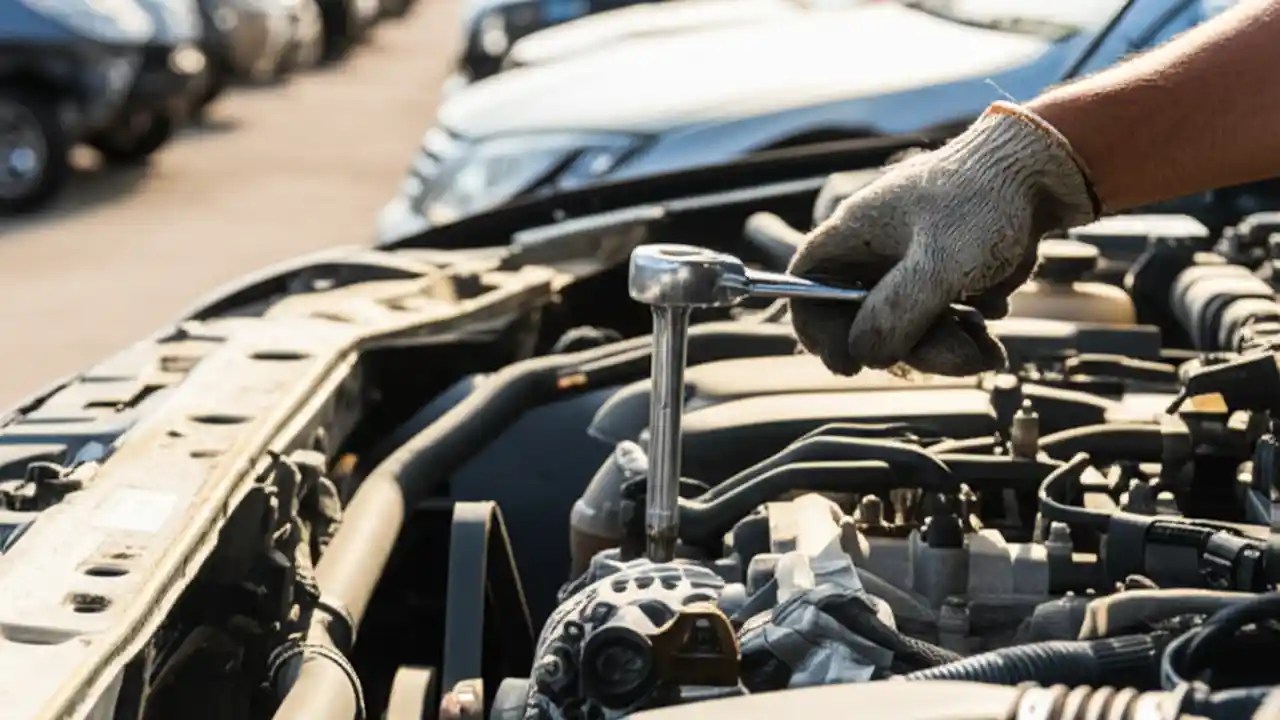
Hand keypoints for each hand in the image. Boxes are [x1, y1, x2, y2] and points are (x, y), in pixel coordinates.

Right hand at [788, 102, 1097, 375]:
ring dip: (944, 349)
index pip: (807, 284)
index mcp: (854, 234)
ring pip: (906, 330)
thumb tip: (864, 355)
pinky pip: (938, 324)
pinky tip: (992, 325)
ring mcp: (909, 268)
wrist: (1045, 175)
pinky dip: (964, 335)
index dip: (817, 329)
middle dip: (909, 350)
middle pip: (862, 322)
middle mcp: (874, 253)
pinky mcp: (942, 280)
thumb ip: (896, 313)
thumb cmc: (984, 203)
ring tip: (986, 349)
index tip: (847, 363)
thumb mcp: (939, 262)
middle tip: (955, 358)